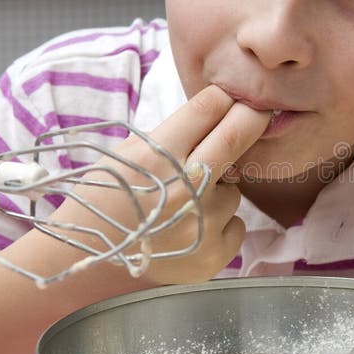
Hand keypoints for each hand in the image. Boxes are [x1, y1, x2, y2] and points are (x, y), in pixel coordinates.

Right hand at [48, 86, 270, 284]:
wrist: (93, 257)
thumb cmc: (110, 195)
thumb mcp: (128, 152)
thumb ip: (171, 133)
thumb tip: (219, 110)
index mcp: (156, 155)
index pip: (206, 109)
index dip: (224, 97)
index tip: (234, 96)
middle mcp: (182, 188)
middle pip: (236, 136)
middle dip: (253, 117)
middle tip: (261, 112)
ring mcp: (200, 224)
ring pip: (234, 190)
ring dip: (219, 191)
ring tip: (185, 205)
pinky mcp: (213, 255)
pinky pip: (236, 224)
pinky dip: (221, 224)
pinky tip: (191, 230)